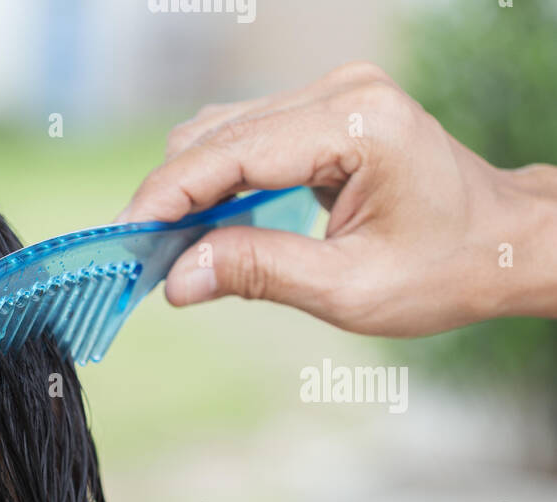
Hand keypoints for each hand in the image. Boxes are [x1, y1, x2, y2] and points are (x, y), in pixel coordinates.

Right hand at [119, 62, 556, 334]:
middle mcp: (341, 92)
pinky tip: (199, 224)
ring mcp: (333, 94)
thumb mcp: (349, 290)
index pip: (230, 152)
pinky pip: (244, 136)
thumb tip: (177, 279)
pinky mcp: (325, 110)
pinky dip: (211, 180)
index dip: (165, 197)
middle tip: (134, 260)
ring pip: (220, 131)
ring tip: (163, 249)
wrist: (502, 243)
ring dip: (184, 188)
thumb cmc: (443, 269)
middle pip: (214, 134)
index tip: (118, 241)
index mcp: (356, 125)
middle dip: (166, 196)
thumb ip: (259, 274)